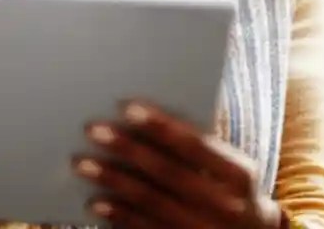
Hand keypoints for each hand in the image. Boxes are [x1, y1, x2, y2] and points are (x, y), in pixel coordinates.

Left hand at [74, 101, 284, 228]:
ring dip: (113, 182)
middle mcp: (225, 206)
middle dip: (127, 149)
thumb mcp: (232, 167)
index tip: (128, 108)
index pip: (196, 146)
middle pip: (168, 173)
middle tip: (93, 130)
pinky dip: (119, 216)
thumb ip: (201, 147)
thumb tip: (145, 119)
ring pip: (151, 202)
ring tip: (83, 164)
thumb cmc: (233, 190)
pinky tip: (97, 203)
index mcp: (240, 175)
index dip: (162, 127)